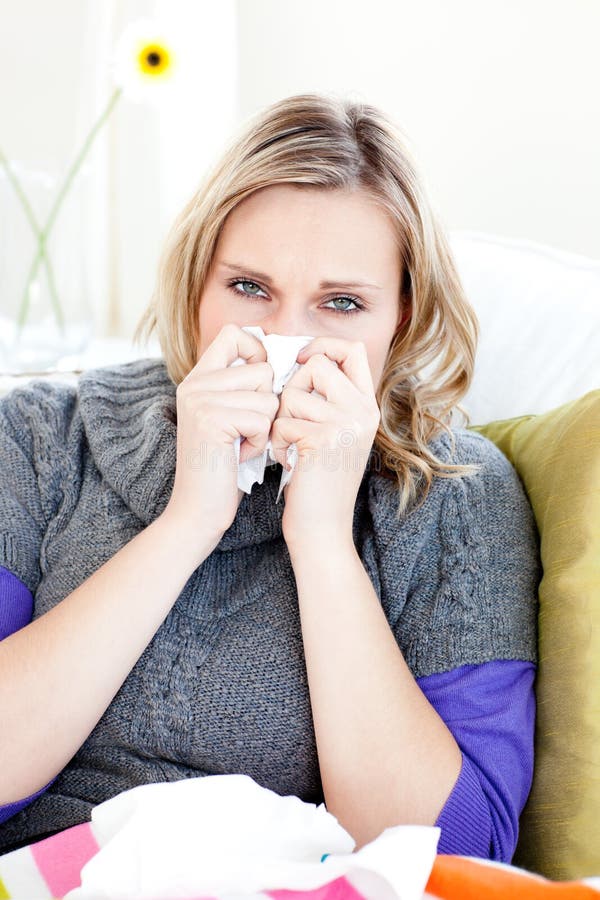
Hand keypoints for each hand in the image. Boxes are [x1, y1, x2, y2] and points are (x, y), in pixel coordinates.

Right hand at [165, 323, 278, 537]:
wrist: (198, 510)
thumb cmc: (225, 468)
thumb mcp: (233, 418)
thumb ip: (244, 388)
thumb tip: (282, 358)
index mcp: (198, 378)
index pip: (235, 334)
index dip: (258, 353)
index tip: (261, 386)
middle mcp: (195, 383)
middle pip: (262, 369)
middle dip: (268, 404)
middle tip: (246, 431)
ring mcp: (200, 399)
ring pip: (268, 396)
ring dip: (265, 427)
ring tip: (242, 445)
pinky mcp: (211, 419)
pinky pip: (263, 418)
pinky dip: (260, 442)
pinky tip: (240, 455)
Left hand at [269, 337, 380, 548]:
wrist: (322, 527)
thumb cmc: (317, 480)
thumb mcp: (333, 432)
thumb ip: (327, 398)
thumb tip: (301, 359)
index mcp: (367, 405)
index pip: (353, 349)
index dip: (323, 345)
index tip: (301, 360)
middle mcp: (364, 411)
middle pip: (318, 364)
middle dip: (292, 388)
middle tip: (291, 420)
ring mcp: (348, 424)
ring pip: (294, 393)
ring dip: (281, 419)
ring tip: (291, 445)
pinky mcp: (325, 439)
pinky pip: (283, 422)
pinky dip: (276, 442)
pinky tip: (288, 461)